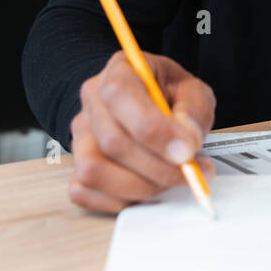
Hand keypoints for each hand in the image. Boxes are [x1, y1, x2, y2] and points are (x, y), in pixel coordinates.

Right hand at [68, 51, 216, 212]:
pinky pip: (84, 192)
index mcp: (120, 70)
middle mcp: (92, 100)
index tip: (186, 152)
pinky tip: (146, 187)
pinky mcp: (75, 165)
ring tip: (170, 179)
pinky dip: (119, 200)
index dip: (154, 130)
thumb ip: (194, 113)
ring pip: (93, 171)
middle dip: (158, 168)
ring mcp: (79, 134)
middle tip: (192, 172)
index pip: (120, 95)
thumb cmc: (170, 96)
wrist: (151, 104)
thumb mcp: (193, 91)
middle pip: (112, 141)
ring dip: (140, 186)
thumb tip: (185, 146)